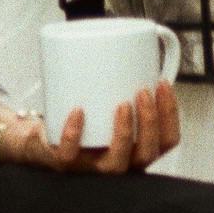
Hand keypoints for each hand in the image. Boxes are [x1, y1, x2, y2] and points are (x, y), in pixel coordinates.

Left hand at [0, 83, 179, 175]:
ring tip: (122, 104)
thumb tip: (134, 45)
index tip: (162, 84)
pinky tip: (77, 112)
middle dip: (150, 122)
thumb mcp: (106, 103)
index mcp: (135, 149)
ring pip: (115, 165)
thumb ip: (121, 84)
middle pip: (146, 154)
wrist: (43, 141)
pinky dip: (74, 133)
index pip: (166, 141)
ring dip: (123, 133)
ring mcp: (92, 167)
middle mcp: (119, 161)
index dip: (170, 114)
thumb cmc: (80, 121)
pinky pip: (70, 155)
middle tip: (143, 92)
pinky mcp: (65, 164)